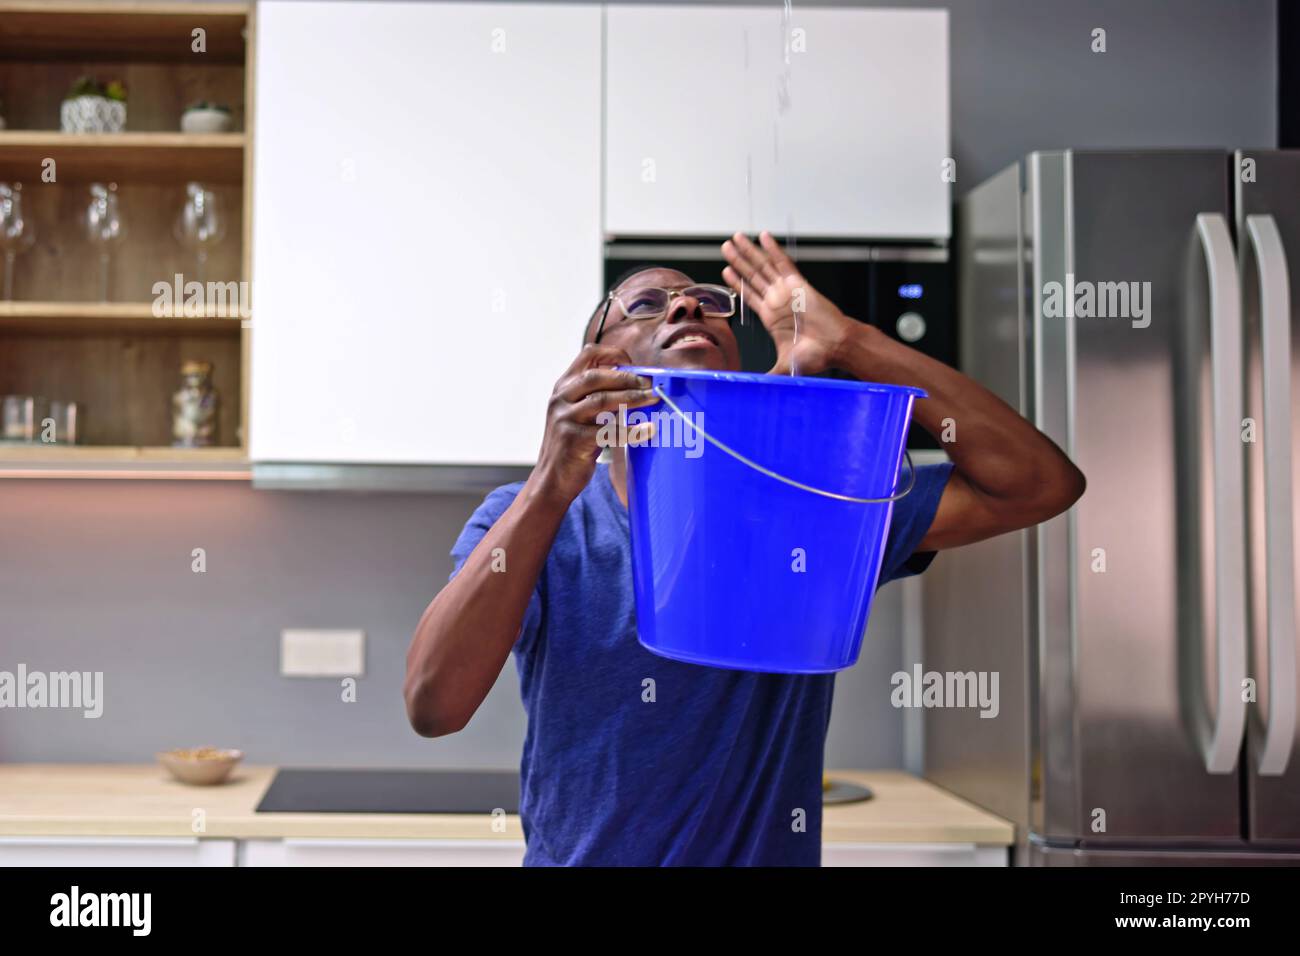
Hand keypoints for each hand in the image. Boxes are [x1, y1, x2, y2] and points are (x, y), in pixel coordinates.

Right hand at [531, 344, 657, 506]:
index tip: (633, 364)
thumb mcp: (576, 414)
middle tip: (650, 384)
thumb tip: (633, 383)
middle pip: (596, 376)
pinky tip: (648, 430)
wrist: (551, 480)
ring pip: (602, 400)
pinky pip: (609, 431)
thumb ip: (594, 396)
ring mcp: (565, 419)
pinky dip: (632, 430)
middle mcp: (560, 399)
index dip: (613, 354)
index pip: (587, 355)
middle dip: (627, 378)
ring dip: (633, 398)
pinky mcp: (574, 440)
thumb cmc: (571, 446)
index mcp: (562, 387)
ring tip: (653, 399)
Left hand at [721, 231, 855, 375]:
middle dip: (738, 261)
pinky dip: (773, 250)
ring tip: (735, 239)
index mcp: (771, 317)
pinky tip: (763, 237)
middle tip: (725, 247)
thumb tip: (751, 389)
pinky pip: (783, 262)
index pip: (750, 295)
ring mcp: (787, 290)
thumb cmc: (815, 356)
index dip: (737, 283)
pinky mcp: (798, 284)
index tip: (726, 270)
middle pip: (753, 276)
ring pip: (763, 267)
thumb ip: (767, 376)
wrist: (836, 347)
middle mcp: (777, 300)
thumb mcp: (783, 366)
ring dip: (749, 252)